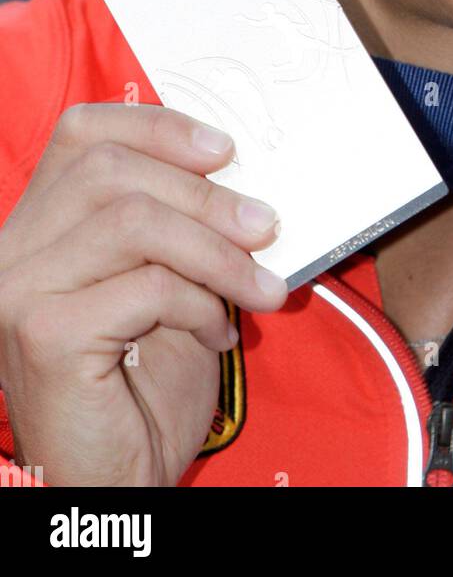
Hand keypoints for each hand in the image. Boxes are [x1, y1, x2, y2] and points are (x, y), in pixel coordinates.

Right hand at [0, 102, 287, 485]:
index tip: (224, 149)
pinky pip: (147, 286)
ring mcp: (20, 291)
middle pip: (111, 170)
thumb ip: (179, 224)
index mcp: (36, 228)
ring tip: (262, 286)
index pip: (81, 133)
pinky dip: (201, 305)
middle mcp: (12, 251)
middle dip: (204, 193)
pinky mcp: (44, 334)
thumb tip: (240, 174)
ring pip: (133, 222)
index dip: (156, 127)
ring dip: (217, 251)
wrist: (117, 485)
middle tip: (266, 226)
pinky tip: (219, 336)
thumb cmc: (142, 388)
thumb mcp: (167, 283)